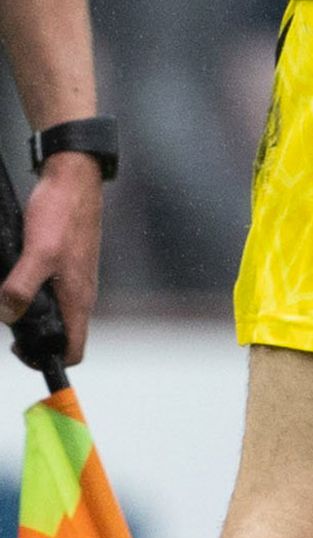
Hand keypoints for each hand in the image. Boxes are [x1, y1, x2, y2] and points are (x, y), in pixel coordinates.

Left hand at [1, 150, 102, 365]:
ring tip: (7, 301)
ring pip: (55, 312)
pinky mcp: (67, 263)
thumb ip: (21, 288)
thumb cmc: (62, 212)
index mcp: (78, 297)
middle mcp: (80, 293)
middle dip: (33, 337)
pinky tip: (16, 279)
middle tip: (8, 323)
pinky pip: (50, 291)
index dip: (48, 359)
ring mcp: (74, 277)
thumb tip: (7, 316)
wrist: (74, 177)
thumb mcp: (37, 253)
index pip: (74, 349)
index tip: (21, 349)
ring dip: (31, 314)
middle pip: (62, 334)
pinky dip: (32, 293)